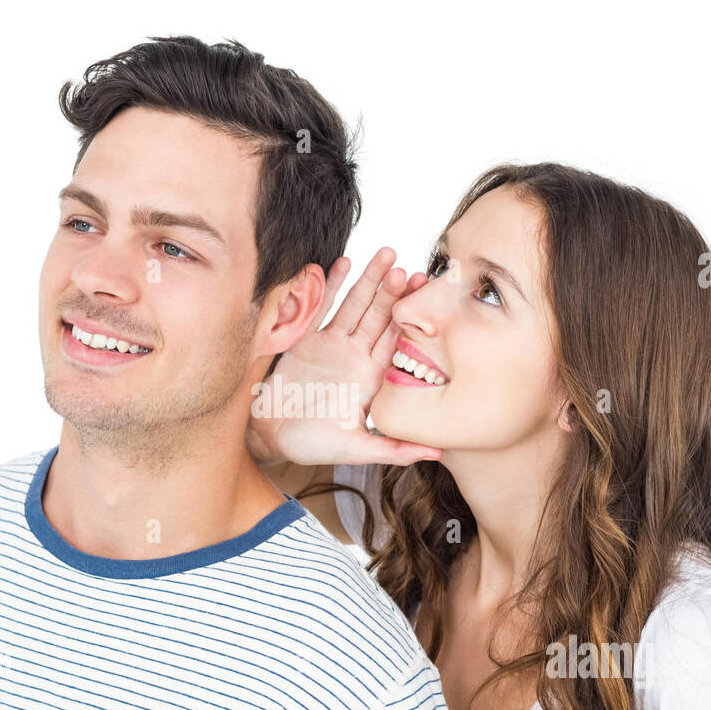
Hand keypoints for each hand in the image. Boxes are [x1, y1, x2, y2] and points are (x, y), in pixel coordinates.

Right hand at [248, 248, 439, 467]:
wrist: (272, 436)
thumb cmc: (313, 444)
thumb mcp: (356, 450)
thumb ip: (393, 449)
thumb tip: (437, 455)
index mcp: (372, 378)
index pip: (396, 342)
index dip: (411, 321)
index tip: (427, 298)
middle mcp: (356, 356)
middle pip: (380, 317)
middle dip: (394, 293)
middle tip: (410, 268)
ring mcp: (332, 345)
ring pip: (355, 306)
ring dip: (369, 281)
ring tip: (386, 254)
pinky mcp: (305, 339)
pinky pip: (321, 307)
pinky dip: (331, 286)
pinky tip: (343, 263)